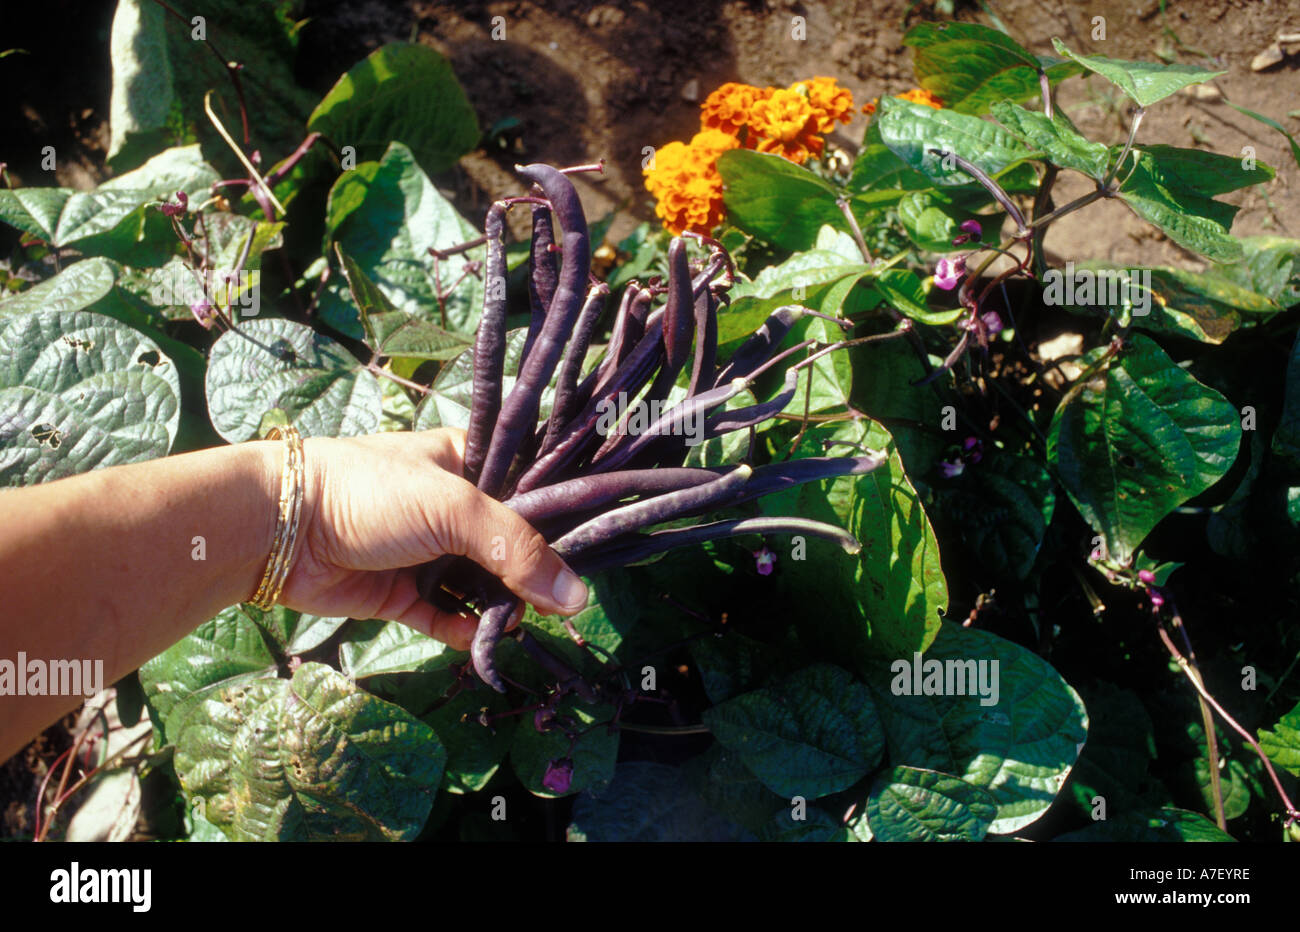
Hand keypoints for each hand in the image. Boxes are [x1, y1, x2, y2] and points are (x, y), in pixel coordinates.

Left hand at [277, 429, 587, 648]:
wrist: (279, 529)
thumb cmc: (369, 492)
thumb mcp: (454, 507)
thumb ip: (516, 548)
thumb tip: (576, 596)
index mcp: (467, 463)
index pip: (529, 491)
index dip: (559, 521)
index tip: (590, 551)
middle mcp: (452, 508)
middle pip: (511, 544)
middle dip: (534, 575)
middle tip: (561, 602)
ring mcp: (427, 553)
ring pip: (482, 586)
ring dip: (502, 607)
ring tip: (520, 622)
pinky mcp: (402, 595)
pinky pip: (446, 617)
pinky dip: (465, 631)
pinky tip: (483, 640)